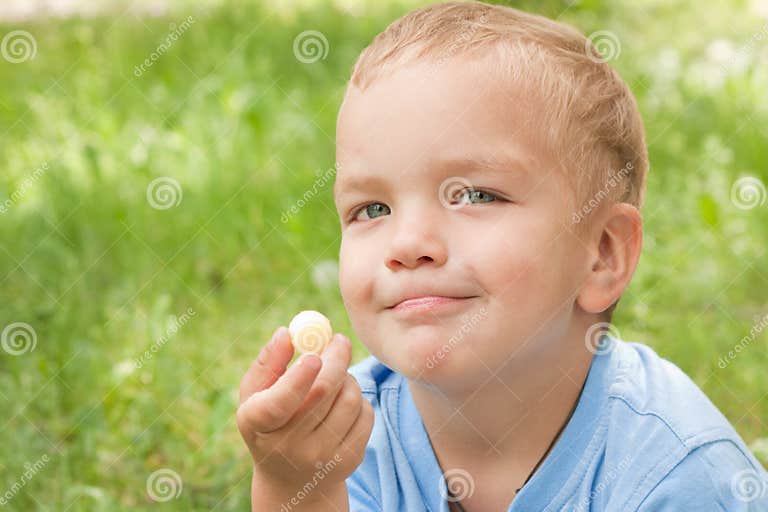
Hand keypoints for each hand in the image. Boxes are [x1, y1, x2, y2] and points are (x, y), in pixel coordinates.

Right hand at [236, 326, 373, 503]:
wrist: (292, 479)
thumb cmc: (270, 422)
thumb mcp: (256, 394)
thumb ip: (268, 362)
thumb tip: (286, 333)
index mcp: (258, 425)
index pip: (279, 403)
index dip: (298, 377)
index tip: (313, 354)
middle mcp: (288, 447)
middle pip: (322, 393)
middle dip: (335, 359)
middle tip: (339, 340)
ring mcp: (321, 457)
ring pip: (349, 399)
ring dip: (347, 378)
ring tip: (336, 378)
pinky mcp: (349, 459)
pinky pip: (365, 414)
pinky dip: (359, 398)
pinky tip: (343, 401)